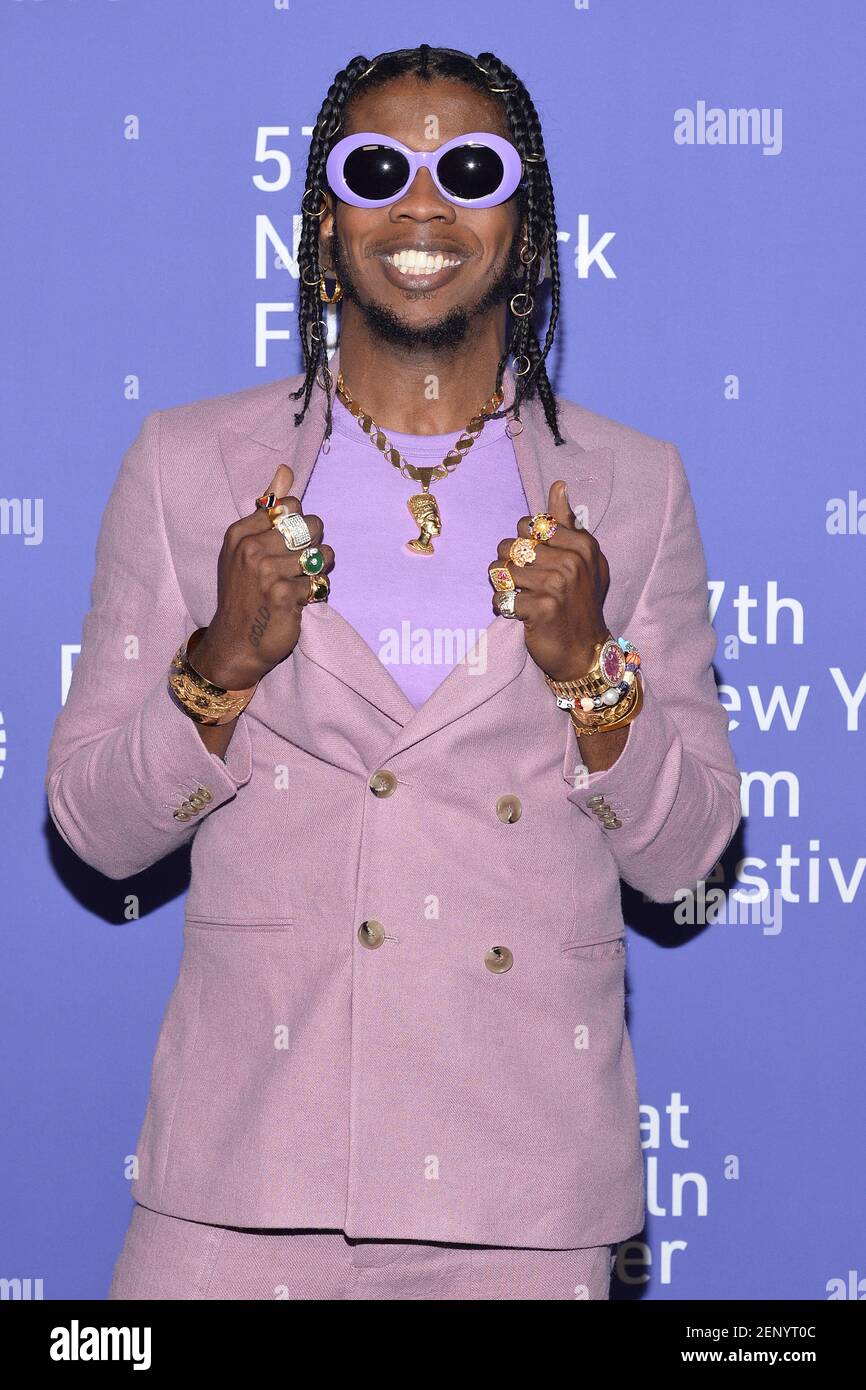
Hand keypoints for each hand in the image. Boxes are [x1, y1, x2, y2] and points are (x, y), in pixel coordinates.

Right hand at [192, 463, 334, 689]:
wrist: (235, 643)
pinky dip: (315, 592)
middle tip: (299, 564)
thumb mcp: (244, 549)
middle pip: (310, 526)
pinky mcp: (285, 595)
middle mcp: (251, 548)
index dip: (299, 524)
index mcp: (240, 533)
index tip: (287, 544)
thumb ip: (267, 509)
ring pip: (320, 555)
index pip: (290, 506)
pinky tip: (299, 600)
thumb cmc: (243, 594)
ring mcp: (267, 572)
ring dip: (319, 570)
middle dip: (314, 544)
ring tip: (302, 581)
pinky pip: (318, 582)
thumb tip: (285, 470)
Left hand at [490, 479, 610, 680]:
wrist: (586, 652)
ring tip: (520, 597)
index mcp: (582, 544)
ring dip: (503, 586)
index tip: (537, 564)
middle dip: (509, 565)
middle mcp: (571, 561)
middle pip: (510, 546)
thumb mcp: (584, 560)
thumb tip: (559, 485)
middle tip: (525, 584)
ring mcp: (557, 584)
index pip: (529, 525)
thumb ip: (567, 523)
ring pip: (500, 570)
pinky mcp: (540, 608)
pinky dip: (503, 607)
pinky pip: (501, 596)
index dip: (524, 545)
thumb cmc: (581, 602)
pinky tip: (518, 613)